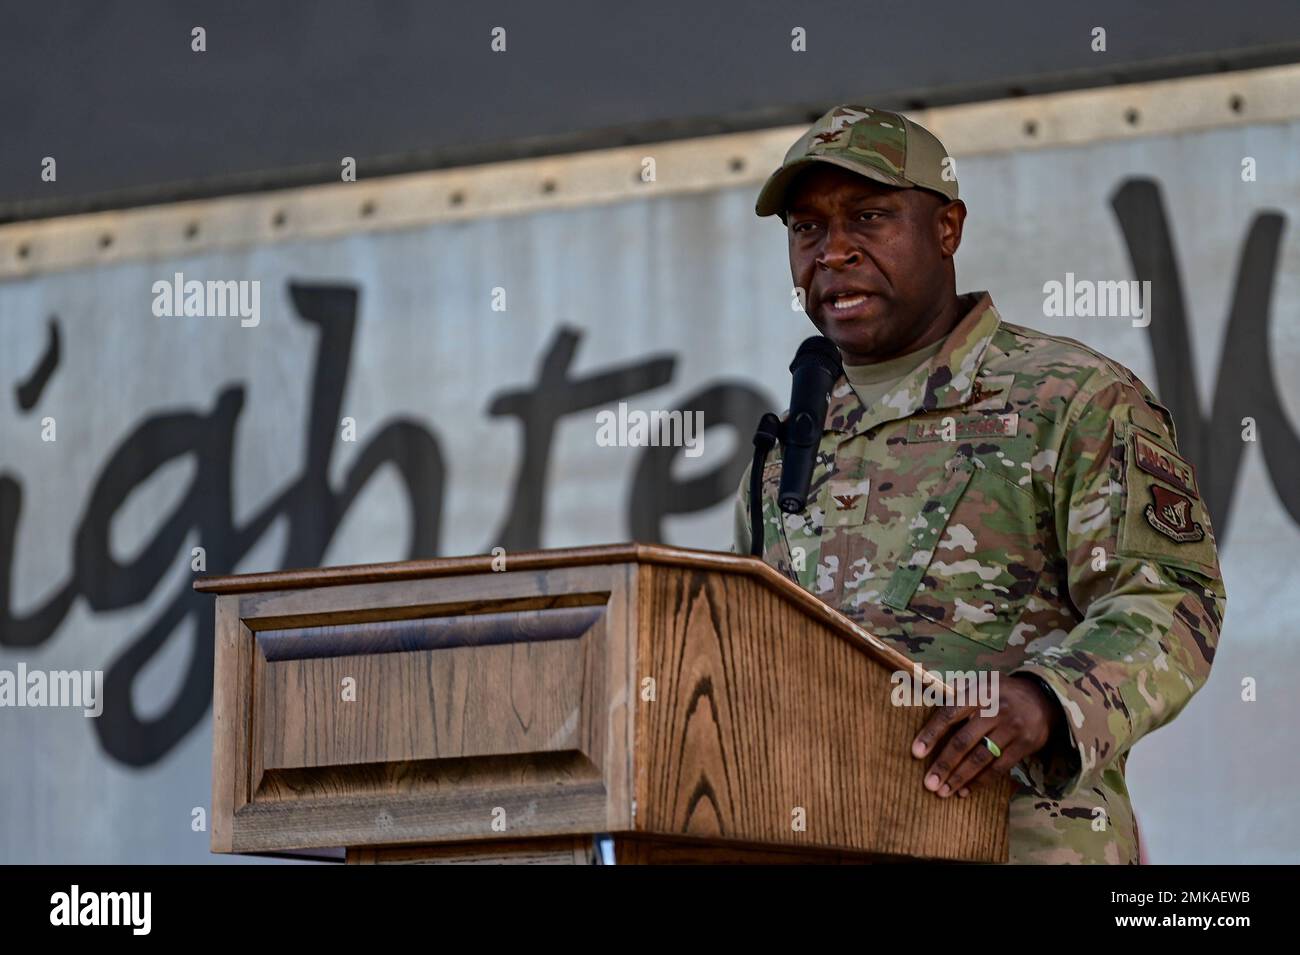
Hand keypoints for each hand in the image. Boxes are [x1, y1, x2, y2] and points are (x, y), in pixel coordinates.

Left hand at [910, 674, 1061, 797]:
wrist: (1044, 698)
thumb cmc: (1001, 692)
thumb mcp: (981, 682)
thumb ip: (957, 692)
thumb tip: (929, 698)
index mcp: (979, 692)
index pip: (949, 714)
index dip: (932, 734)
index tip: (916, 753)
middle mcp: (995, 709)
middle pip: (964, 741)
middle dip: (944, 764)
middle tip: (929, 783)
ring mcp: (1012, 728)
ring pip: (981, 758)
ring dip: (960, 777)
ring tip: (943, 792)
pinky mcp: (1025, 745)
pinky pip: (999, 768)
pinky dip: (981, 781)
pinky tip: (966, 790)